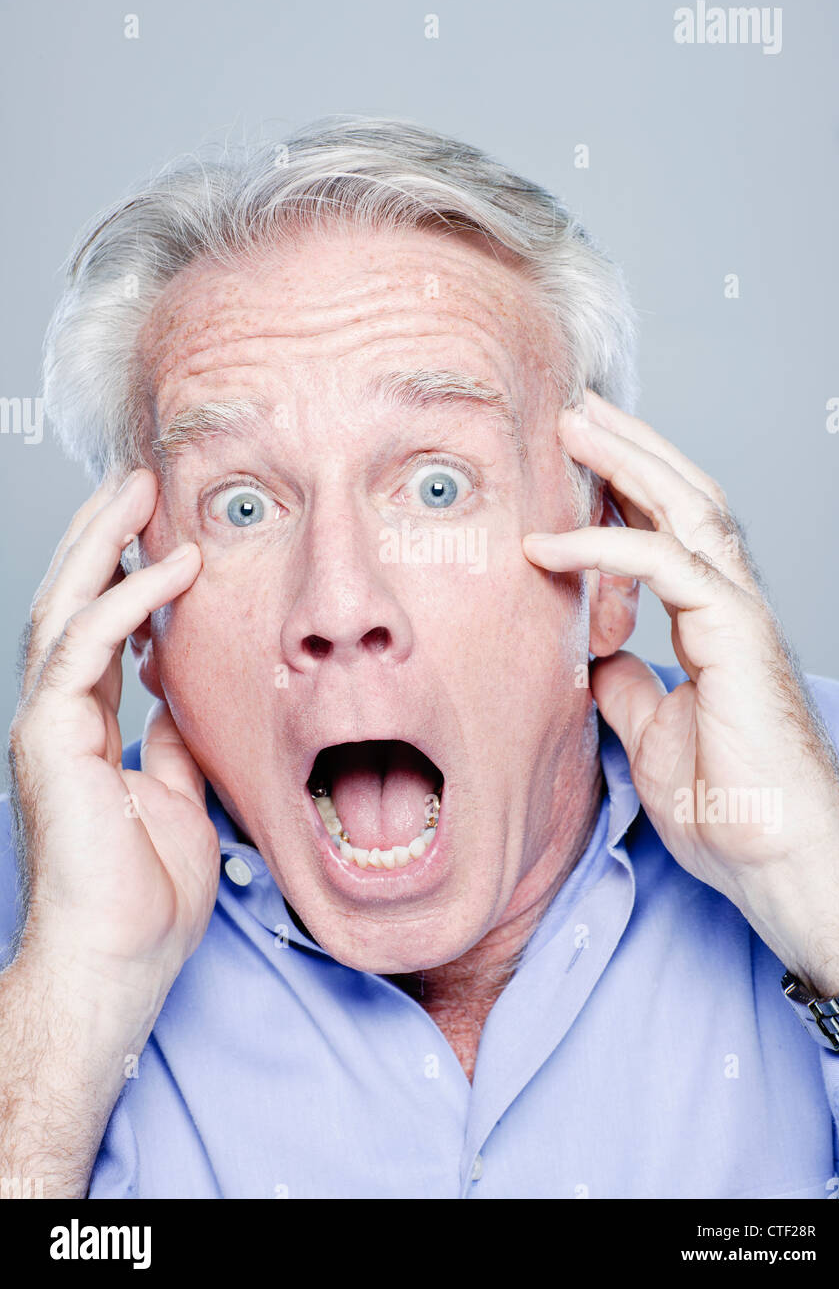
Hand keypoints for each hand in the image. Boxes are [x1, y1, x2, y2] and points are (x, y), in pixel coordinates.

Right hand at [8, 468, 218, 1007]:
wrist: (117, 963)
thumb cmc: (145, 897)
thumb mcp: (179, 797)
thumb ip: (174, 741)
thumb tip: (184, 698)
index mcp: (84, 729)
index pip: (98, 632)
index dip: (126, 579)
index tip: (165, 537)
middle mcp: (57, 718)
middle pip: (70, 603)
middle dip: (102, 538)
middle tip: (138, 484)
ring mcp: (46, 725)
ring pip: (65, 607)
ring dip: (104, 544)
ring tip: (141, 493)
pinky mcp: (50, 737)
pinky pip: (85, 647)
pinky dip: (126, 600)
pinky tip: (167, 568)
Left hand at [523, 390, 838, 998]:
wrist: (776, 862)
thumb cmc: (728, 805)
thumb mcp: (650, 734)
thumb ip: (627, 687)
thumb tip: (595, 656)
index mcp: (714, 621)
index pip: (672, 530)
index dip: (628, 488)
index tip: (577, 461)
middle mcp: (731, 604)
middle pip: (685, 496)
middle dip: (631, 446)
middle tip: (577, 409)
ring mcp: (739, 615)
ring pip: (688, 508)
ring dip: (627, 461)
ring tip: (576, 426)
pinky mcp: (736, 637)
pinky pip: (667, 566)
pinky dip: (605, 548)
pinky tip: (551, 545)